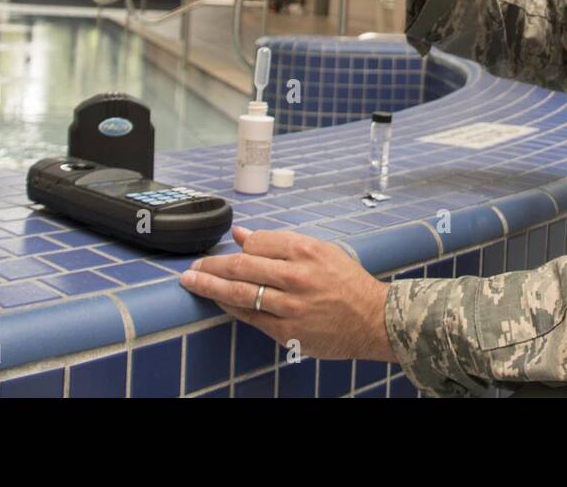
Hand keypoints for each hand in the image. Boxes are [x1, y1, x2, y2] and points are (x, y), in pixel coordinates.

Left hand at [179, 226, 395, 362]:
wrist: (374, 319)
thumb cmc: (348, 283)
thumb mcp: (321, 251)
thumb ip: (280, 243)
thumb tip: (242, 235)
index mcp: (306, 251)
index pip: (256, 242)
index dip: (237, 245)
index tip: (225, 249)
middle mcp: (296, 276)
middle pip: (240, 267)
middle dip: (210, 266)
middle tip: (193, 267)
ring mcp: (291, 306)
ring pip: (240, 294)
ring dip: (210, 287)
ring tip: (192, 282)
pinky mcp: (288, 331)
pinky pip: (251, 317)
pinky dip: (231, 308)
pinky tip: (219, 302)